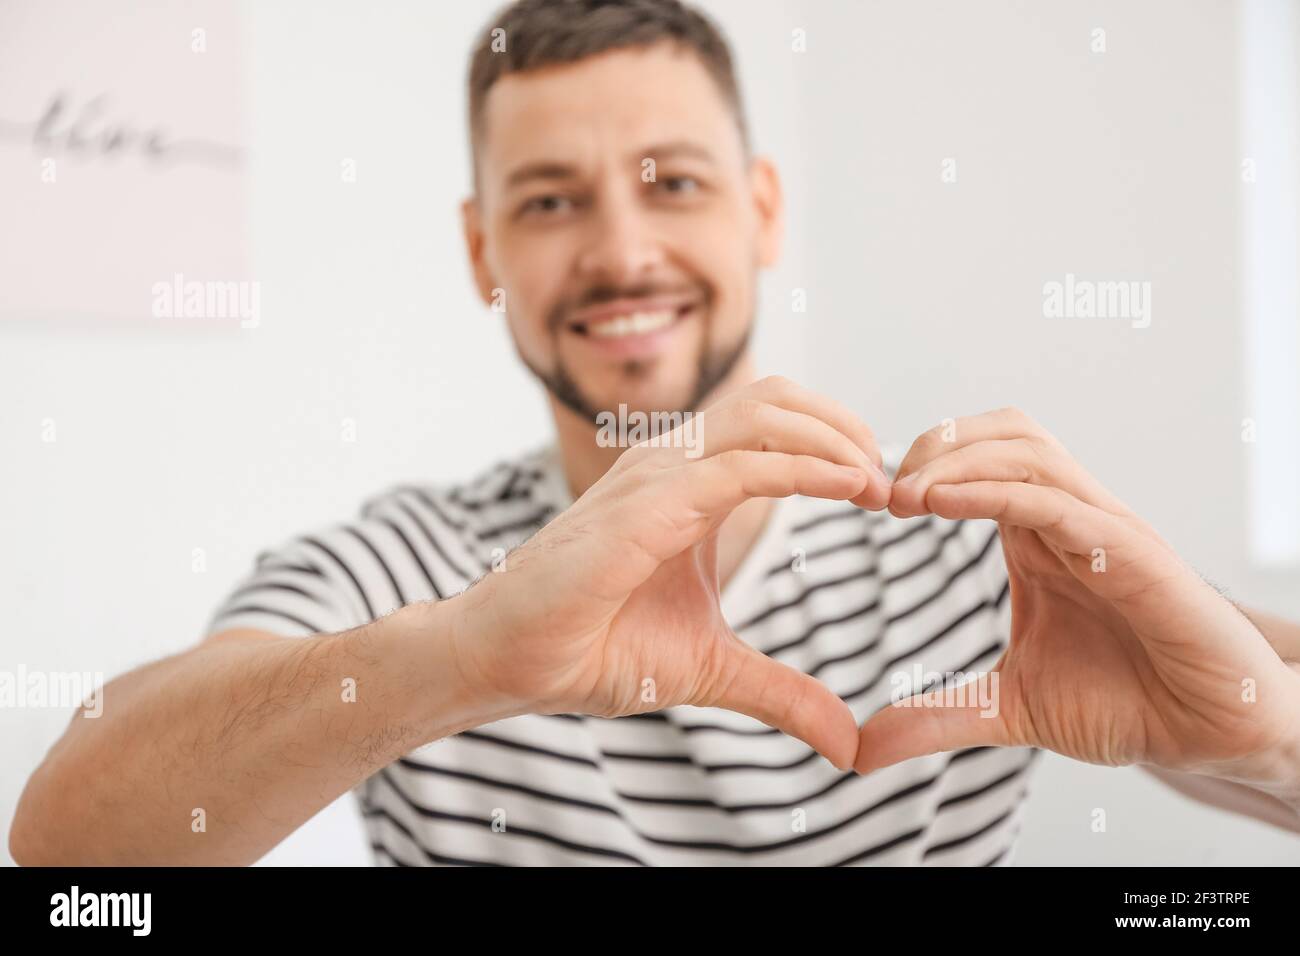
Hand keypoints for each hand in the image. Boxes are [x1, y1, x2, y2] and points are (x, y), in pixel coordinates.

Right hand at [452, 376, 890, 769]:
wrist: (509, 662)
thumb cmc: (592, 649)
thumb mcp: (713, 669)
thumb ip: (781, 691)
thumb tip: (846, 743)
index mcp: (688, 483)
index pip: (773, 422)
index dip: (836, 440)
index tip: (883, 490)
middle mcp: (672, 464)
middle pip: (775, 398)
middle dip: (846, 424)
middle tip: (892, 480)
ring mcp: (656, 477)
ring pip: (762, 415)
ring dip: (835, 436)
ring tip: (878, 483)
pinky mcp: (644, 506)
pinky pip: (739, 466)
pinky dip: (804, 468)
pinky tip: (848, 488)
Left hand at [855, 407, 1299, 790]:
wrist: (1211, 733)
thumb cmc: (1125, 702)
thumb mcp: (1008, 707)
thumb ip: (938, 717)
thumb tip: (862, 750)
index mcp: (1038, 537)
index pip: (977, 460)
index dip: (920, 467)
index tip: (870, 503)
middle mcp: (1069, 519)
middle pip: (1001, 433)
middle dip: (935, 445)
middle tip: (883, 491)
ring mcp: (1102, 529)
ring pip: (1027, 451)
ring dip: (956, 460)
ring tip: (903, 496)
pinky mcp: (1132, 553)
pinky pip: (1056, 501)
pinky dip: (993, 492)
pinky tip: (939, 505)